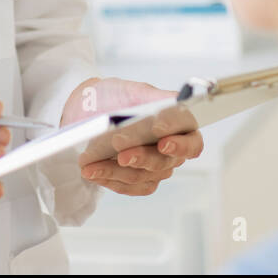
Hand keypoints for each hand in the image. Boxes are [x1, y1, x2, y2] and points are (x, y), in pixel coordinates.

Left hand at [62, 77, 203, 196]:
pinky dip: (108, 178)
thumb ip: (156, 97)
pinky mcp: (137, 181)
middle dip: (141, 156)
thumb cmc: (115, 98)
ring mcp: (155, 168)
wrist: (86, 111)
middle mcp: (171, 151)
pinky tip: (92, 171)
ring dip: (116, 170)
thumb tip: (176, 101)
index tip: (160, 133)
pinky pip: (128, 187)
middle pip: (164, 162)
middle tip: (119, 147)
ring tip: (91, 163)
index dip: (180, 142)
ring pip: (142, 176)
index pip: (191, 141)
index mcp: (179, 127)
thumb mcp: (134, 91)